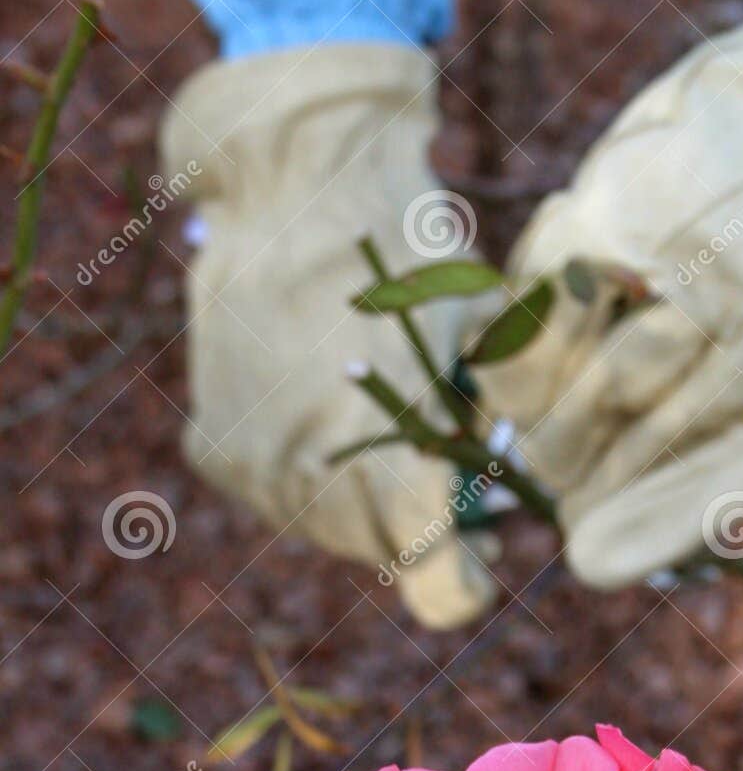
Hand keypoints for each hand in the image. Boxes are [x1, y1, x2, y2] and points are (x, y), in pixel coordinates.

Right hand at [162, 42, 495, 629]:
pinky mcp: (217, 453)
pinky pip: (282, 493)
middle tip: (449, 473)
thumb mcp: (483, 343)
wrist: (292, 179)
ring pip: (332, 528)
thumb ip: (489, 440)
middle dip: (423, 525)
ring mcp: (253, 474)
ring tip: (387, 425)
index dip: (468, 578)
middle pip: (386, 554)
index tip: (484, 549)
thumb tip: (496, 511)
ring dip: (366, 498)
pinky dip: (314, 468)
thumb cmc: (410, 256)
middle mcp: (308, 488)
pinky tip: (327, 406)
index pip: (439, 590)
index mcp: (386, 466)